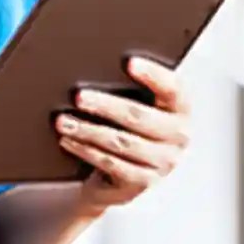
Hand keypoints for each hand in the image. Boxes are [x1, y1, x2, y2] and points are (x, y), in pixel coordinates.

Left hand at [54, 57, 191, 212]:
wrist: (123, 173)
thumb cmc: (127, 126)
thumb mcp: (134, 104)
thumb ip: (126, 85)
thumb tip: (95, 65)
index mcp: (180, 108)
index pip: (172, 88)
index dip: (153, 74)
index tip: (129, 62)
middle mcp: (178, 136)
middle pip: (138, 116)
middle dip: (105, 105)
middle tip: (78, 96)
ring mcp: (163, 162)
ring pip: (120, 142)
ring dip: (87, 130)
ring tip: (62, 120)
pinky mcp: (143, 182)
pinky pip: (110, 163)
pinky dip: (86, 150)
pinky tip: (68, 140)